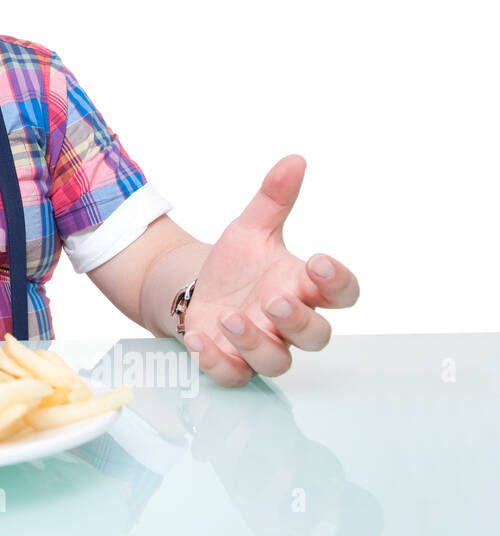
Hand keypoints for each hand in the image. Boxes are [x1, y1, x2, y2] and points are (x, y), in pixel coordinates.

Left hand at [181, 155, 358, 386]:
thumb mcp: (251, 228)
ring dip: (257, 343)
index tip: (320, 261)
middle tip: (277, 300)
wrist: (195, 290)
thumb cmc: (236, 265)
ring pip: (277, 362)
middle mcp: (287, 323)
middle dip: (300, 321)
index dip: (338, 282)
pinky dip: (216, 362)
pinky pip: (232, 375)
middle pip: (316, 336)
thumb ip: (273, 198)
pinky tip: (197, 339)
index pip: (341, 294)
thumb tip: (294, 159)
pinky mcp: (230, 363)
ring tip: (231, 317)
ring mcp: (260, 347)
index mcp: (302, 288)